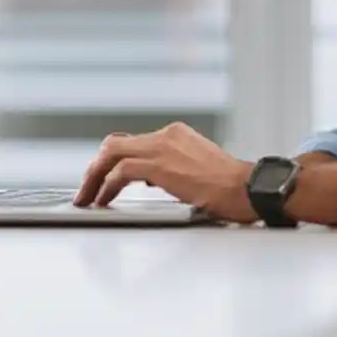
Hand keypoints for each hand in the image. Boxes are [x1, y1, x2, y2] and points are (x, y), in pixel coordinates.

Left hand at [72, 122, 257, 222]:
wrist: (250, 189)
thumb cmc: (231, 188)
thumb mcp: (197, 170)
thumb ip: (171, 169)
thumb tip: (149, 178)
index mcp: (176, 134)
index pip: (133, 142)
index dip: (112, 161)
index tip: (102, 179)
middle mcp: (167, 135)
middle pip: (115, 144)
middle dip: (95, 167)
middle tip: (86, 189)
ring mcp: (163, 147)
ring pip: (111, 154)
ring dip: (93, 178)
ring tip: (86, 198)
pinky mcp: (161, 165)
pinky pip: (121, 172)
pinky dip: (106, 186)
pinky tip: (102, 201)